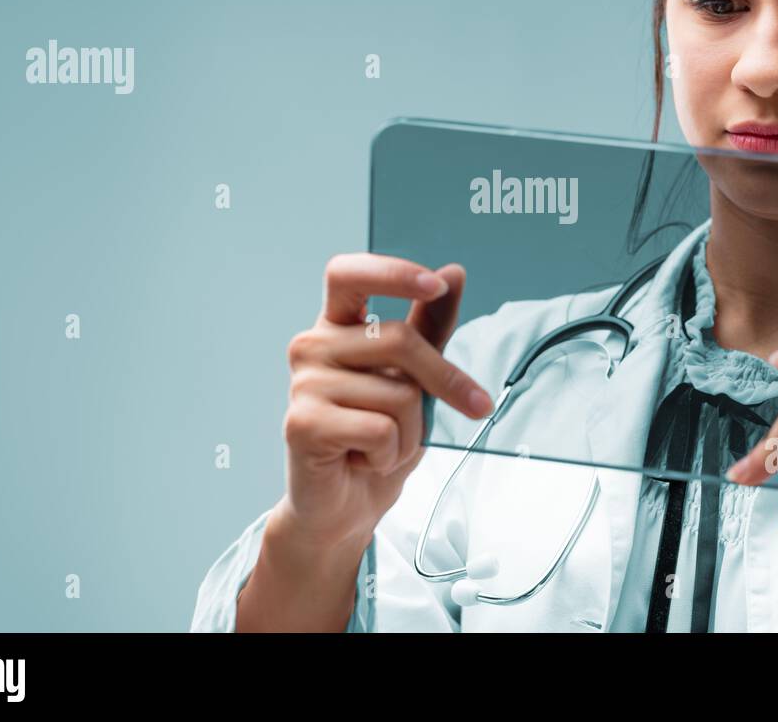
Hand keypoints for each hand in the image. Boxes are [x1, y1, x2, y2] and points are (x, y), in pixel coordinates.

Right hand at [277, 254, 493, 550]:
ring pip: (398, 394)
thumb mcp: (416, 378)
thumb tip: (454, 272)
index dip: (392, 273)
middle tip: (475, 406)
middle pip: (398, 340)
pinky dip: (390, 453)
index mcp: (335, 326)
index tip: (434, 286)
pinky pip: (380, 429)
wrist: (346, 506)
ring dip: (410, 432)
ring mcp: (303, 384)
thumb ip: (430, 327)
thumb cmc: (377, 438)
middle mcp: (311, 346)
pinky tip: (365, 460)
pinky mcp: (302, 423)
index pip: (348, 274)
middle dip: (446, 380)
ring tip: (382, 445)